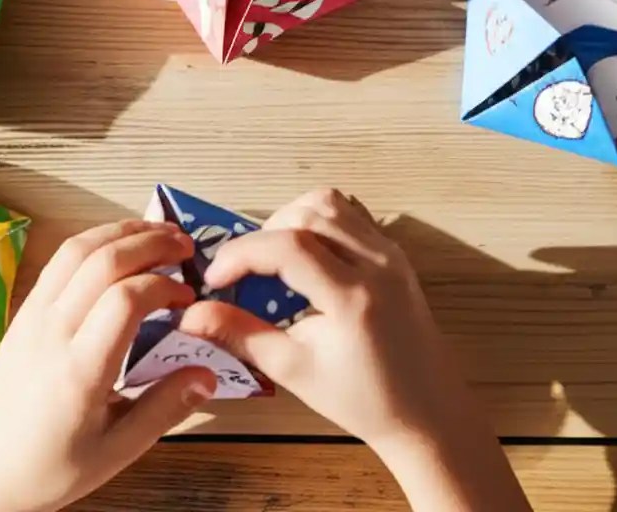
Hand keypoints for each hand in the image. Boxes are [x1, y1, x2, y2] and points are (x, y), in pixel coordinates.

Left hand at [0, 220, 217, 511]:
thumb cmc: (51, 468)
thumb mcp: (117, 451)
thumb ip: (165, 408)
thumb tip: (208, 373)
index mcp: (78, 372)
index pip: (125, 300)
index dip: (164, 286)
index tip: (188, 297)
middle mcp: (50, 335)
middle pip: (101, 262)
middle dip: (150, 242)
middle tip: (185, 245)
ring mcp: (30, 319)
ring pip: (74, 251)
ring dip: (119, 233)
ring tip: (156, 232)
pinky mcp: (21, 315)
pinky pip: (57, 264)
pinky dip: (93, 243)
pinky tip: (117, 249)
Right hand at [178, 189, 530, 511]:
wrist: (427, 412)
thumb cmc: (363, 400)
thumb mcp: (293, 371)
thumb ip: (241, 334)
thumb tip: (190, 315)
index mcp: (353, 298)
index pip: (288, 247)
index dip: (242, 254)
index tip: (216, 279)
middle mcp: (378, 264)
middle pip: (308, 213)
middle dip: (263, 234)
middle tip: (241, 270)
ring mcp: (392, 254)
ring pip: (331, 204)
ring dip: (291, 220)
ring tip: (270, 259)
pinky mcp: (396, 254)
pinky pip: (352, 215)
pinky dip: (319, 221)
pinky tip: (304, 255)